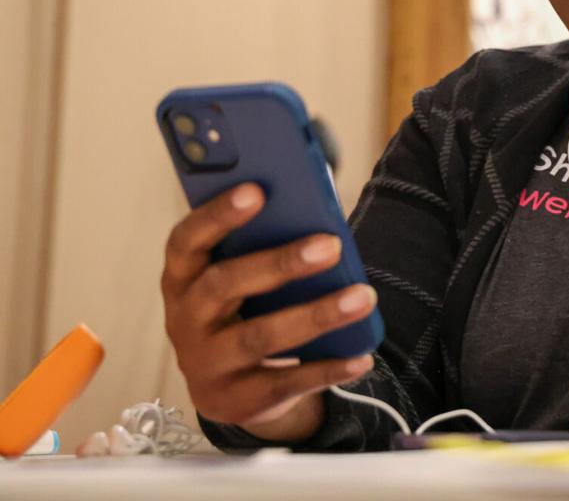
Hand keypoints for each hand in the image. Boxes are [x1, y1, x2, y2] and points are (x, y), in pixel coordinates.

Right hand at [161, 183, 375, 441]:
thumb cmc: (243, 310)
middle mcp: (185, 320)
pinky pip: (285, 382)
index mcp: (183, 278)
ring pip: (259, 337)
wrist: (230, 388)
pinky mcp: (234, 400)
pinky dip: (327, 369)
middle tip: (331, 245)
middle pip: (224, 285)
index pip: (187, 241)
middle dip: (280, 263)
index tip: (257, 190)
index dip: (217, 215)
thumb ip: (263, 249)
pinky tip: (361, 357)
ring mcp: (205, 363)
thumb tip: (318, 224)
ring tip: (363, 297)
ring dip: (316, 315)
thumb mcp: (241, 280)